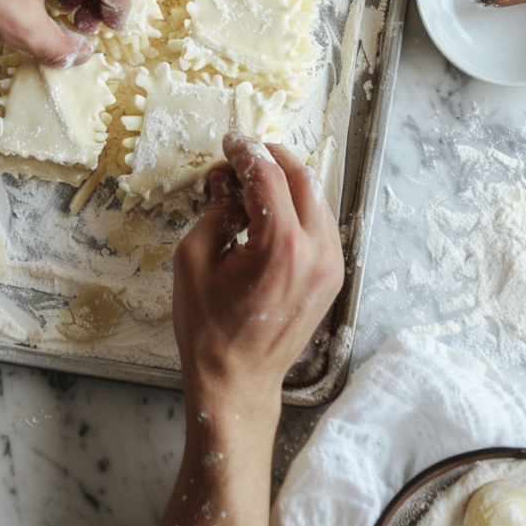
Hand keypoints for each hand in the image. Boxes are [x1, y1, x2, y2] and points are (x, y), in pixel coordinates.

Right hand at [173, 134, 343, 424]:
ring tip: (249, 184)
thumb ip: (215, 210)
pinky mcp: (332, 275)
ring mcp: (331, 265)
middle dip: (271, 158)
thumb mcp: (193, 260)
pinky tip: (268, 211)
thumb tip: (228, 182)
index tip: (230, 143)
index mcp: (282, 247)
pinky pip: (320, 222)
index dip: (247, 152)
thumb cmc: (209, 330)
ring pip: (316, 197)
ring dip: (285, 180)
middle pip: (303, 177)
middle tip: (240, 156)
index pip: (269, 176)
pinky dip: (297, 205)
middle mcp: (317, 252)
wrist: (238, 382)